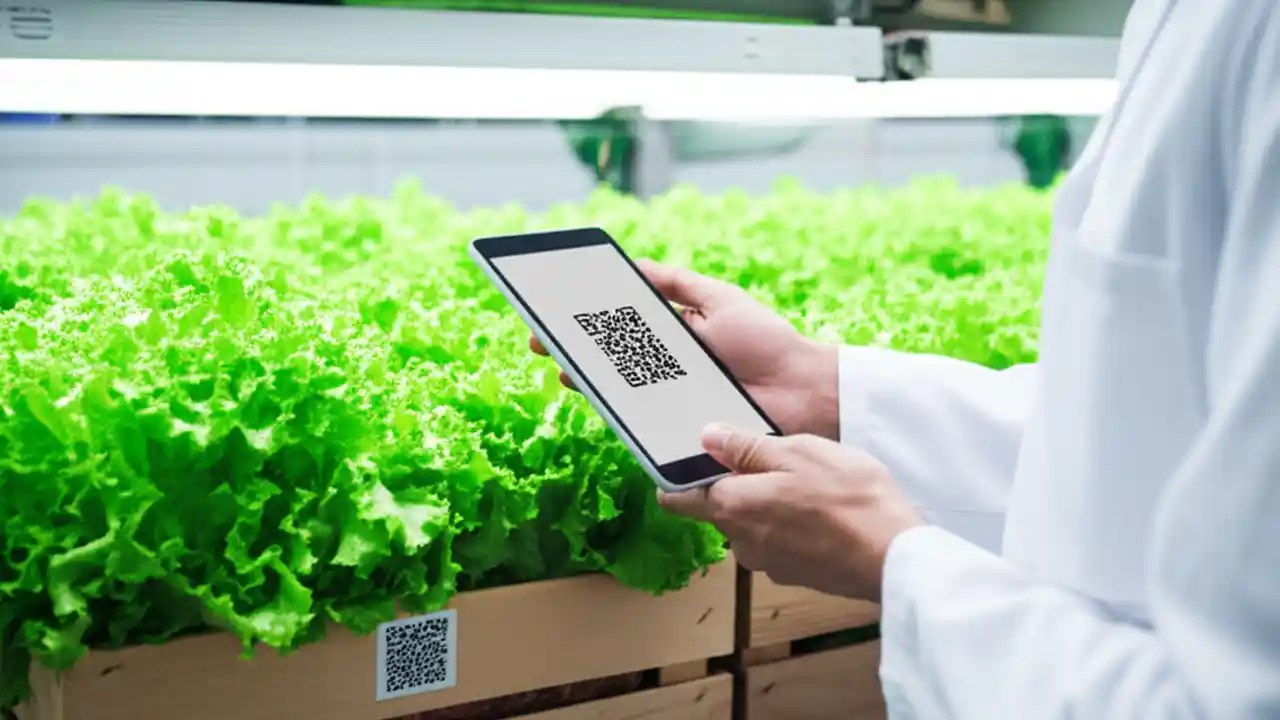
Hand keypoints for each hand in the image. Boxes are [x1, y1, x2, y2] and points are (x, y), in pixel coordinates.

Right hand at [529, 259, 839, 438]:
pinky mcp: (678, 432)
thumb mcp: (720, 300)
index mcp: (671, 339)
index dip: (586, 323)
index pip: (619, 331)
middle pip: (610, 363)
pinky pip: (642, 424)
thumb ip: (678, 284)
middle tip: (544, 343)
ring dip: (588, 383)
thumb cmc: (766, 343)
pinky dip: (619, 414)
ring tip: (566, 370)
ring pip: (618, 394)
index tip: (555, 312)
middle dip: (573, 352)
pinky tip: (599, 400)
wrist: (802, 390)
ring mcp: (669, 404)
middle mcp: (664, 372)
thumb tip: (633, 264)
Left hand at [660, 424, 924, 600]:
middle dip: (739, 484)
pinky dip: (790, 526)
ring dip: (768, 504)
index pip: (678, 499)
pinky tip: (822, 512)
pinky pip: (778, 541)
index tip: (690, 460)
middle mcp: (740, 541)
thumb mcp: (798, 452)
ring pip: (751, 524)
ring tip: (807, 485)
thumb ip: (746, 447)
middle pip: (720, 507)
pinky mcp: (794, 574)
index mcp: (732, 506)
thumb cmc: (848, 499)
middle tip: (775, 460)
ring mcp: (767, 562)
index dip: (679, 479)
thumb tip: (707, 436)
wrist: (894, 555)